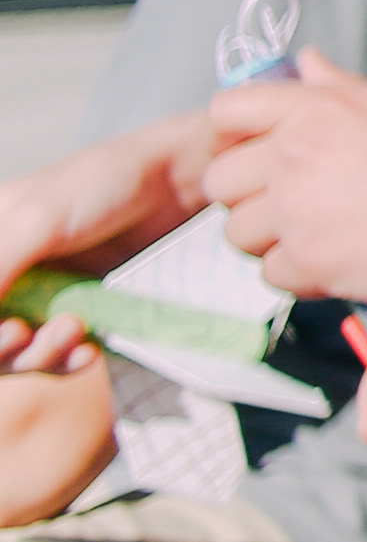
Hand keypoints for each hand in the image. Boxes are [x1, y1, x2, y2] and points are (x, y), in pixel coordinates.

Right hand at [0, 119, 203, 366]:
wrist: (175, 181)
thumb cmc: (99, 184)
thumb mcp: (35, 219)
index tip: (6, 329)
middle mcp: (3, 275)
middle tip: (23, 334)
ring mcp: (37, 298)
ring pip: (15, 356)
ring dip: (37, 355)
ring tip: (72, 328)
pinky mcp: (75, 312)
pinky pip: (56, 356)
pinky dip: (66, 360)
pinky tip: (89, 349)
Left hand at [205, 66, 366, 312]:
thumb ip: (336, 88)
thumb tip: (304, 61)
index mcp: (318, 107)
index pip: (227, 110)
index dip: (233, 135)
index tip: (255, 152)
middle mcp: (297, 154)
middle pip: (220, 180)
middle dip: (245, 196)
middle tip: (289, 204)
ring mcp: (297, 210)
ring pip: (236, 232)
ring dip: (269, 238)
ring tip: (319, 233)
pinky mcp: (307, 261)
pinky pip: (269, 273)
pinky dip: (299, 272)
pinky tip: (339, 258)